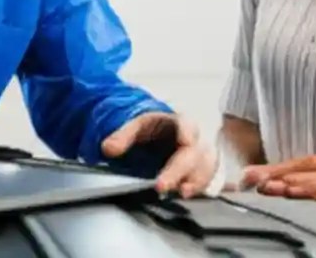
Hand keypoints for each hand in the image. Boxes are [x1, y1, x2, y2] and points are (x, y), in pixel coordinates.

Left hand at [102, 112, 217, 197]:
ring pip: (207, 165)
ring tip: (182, 192)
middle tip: (162, 184)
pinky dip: (199, 186)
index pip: (186, 124)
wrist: (160, 136)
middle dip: (180, 169)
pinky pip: (206, 177)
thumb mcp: (136, 127)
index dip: (187, 132)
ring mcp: (199, 155)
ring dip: (197, 180)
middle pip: (194, 152)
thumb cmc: (152, 130)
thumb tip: (108, 148)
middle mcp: (194, 139)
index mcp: (178, 122)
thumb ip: (122, 136)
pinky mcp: (199, 171)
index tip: (185, 140)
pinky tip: (186, 193)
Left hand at [241, 155, 315, 216]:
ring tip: (277, 189)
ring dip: (297, 186)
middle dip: (280, 175)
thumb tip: (272, 185)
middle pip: (308, 170)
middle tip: (257, 181)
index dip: (276, 166)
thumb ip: (309, 184)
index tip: (251, 173)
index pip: (302, 162)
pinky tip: (308, 200)